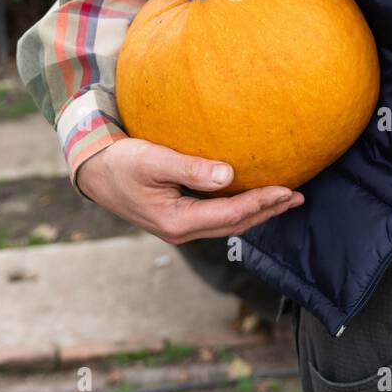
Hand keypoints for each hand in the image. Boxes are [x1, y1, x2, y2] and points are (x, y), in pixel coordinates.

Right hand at [74, 137, 303, 243]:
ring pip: (227, 223)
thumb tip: (229, 175)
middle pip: (234, 225)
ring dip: (257, 212)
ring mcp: (179, 227)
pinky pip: (217, 216)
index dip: (261, 203)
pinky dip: (240, 208)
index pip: (229, 214)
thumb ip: (190, 169)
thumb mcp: (153, 161)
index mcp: (176, 222)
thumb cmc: (120, 162)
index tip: (287, 191)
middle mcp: (180, 231)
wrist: (93, 171)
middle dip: (268, 211)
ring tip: (285, 199)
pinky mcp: (178, 217)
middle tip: (298, 198)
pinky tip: (252, 197)